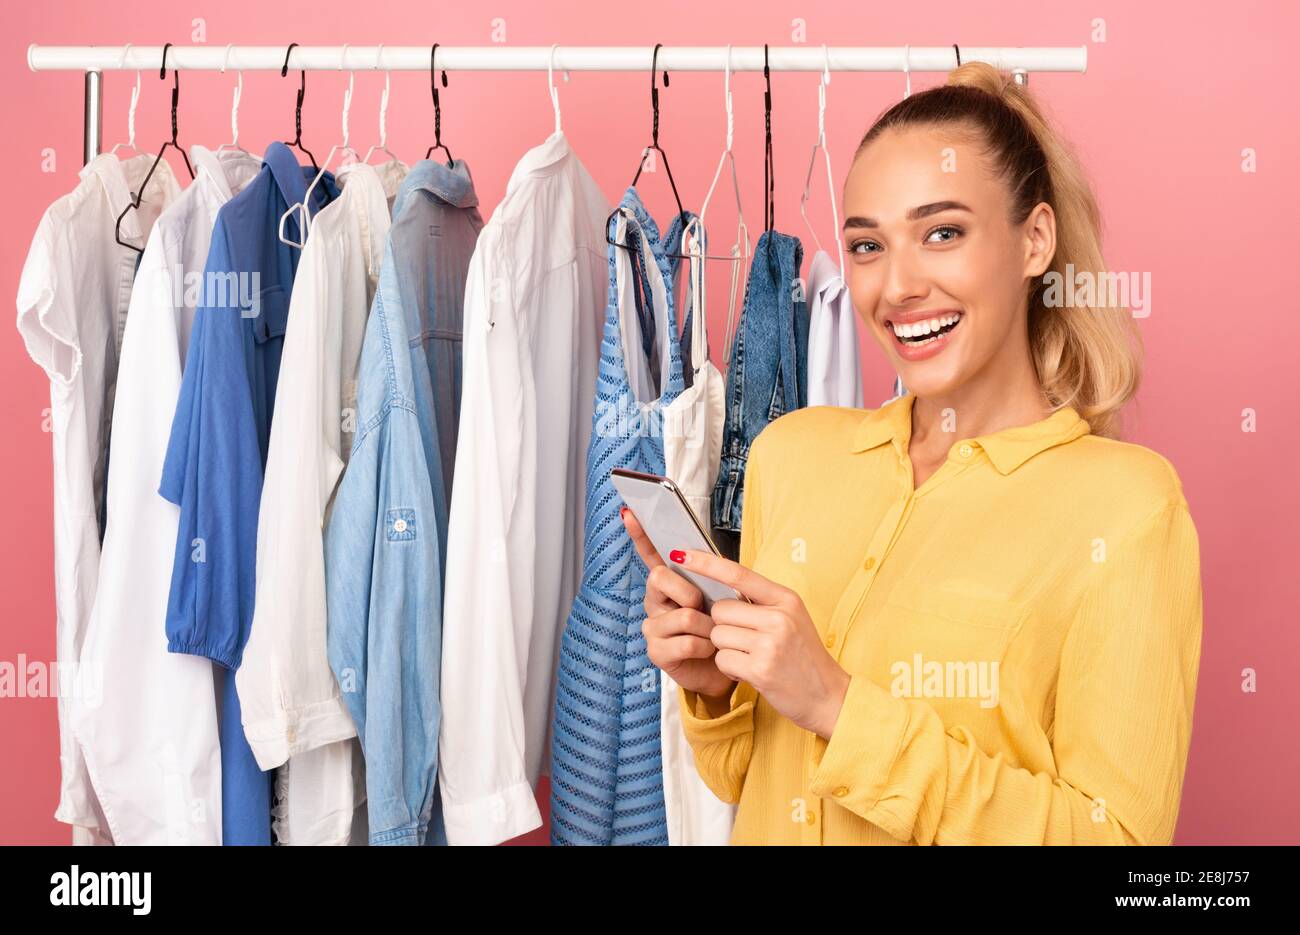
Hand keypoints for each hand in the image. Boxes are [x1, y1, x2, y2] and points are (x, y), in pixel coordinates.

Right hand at [620, 506, 736, 701]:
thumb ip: (708, 575)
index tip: (629, 512)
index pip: (651, 554)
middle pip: (660, 577)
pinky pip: (685, 641)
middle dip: (689, 591)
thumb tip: (690, 553)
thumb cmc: (723, 630)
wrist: (726, 669)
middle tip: (704, 607)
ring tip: (712, 636)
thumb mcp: (721, 598)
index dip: (639, 534)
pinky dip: (705, 646)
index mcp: (669, 584)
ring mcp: (652, 627)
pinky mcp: (656, 652)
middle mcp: (654, 602)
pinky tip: (706, 651)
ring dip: (708, 627)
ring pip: (682, 614)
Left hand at [667, 547, 850, 739]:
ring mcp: (770, 644)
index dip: (706, 563)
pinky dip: (730, 667)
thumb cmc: (804, 656)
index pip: (738, 573)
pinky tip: (750, 671)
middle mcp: (779, 617)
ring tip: (751, 657)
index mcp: (786, 599)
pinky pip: (722, 659)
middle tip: (745, 641)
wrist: (828, 695)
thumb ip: (760, 601)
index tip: (681, 555)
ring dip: (726, 649)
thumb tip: (720, 584)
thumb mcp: (791, 618)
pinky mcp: (760, 670)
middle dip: (723, 626)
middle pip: (720, 610)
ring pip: (718, 635)